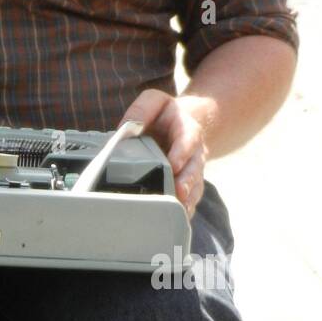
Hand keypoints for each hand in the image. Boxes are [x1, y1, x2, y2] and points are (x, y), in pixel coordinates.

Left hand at [118, 90, 213, 216]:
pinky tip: (177, 219)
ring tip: (179, 211)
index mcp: (187, 130)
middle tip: (178, 192)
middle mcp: (194, 153)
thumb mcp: (154, 100)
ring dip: (187, 200)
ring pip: (195, 187)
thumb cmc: (165, 114)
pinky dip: (185, 209)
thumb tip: (126, 128)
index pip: (188, 140)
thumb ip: (142, 110)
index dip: (181, 153)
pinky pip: (190, 198)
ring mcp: (193, 170)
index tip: (173, 164)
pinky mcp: (188, 184)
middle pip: (194, 169)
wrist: (181, 123)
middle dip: (187, 182)